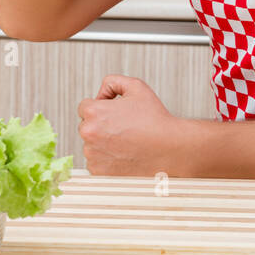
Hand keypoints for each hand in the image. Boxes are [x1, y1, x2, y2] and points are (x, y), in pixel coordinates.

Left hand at [76, 74, 192, 175]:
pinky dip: (107, 160)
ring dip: (103, 144)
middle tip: (123, 128)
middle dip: (101, 126)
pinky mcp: (99, 172)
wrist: (170, 148)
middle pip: (87, 127)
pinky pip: (97, 163)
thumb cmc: (155, 120)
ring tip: (127, 142)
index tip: (114, 114)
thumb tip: (101, 92)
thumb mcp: (136, 87)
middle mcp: (89, 134)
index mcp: (94, 112)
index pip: (85, 107)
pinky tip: (125, 155)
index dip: (101, 108)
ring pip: (91, 146)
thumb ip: (113, 82)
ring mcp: (93, 155)